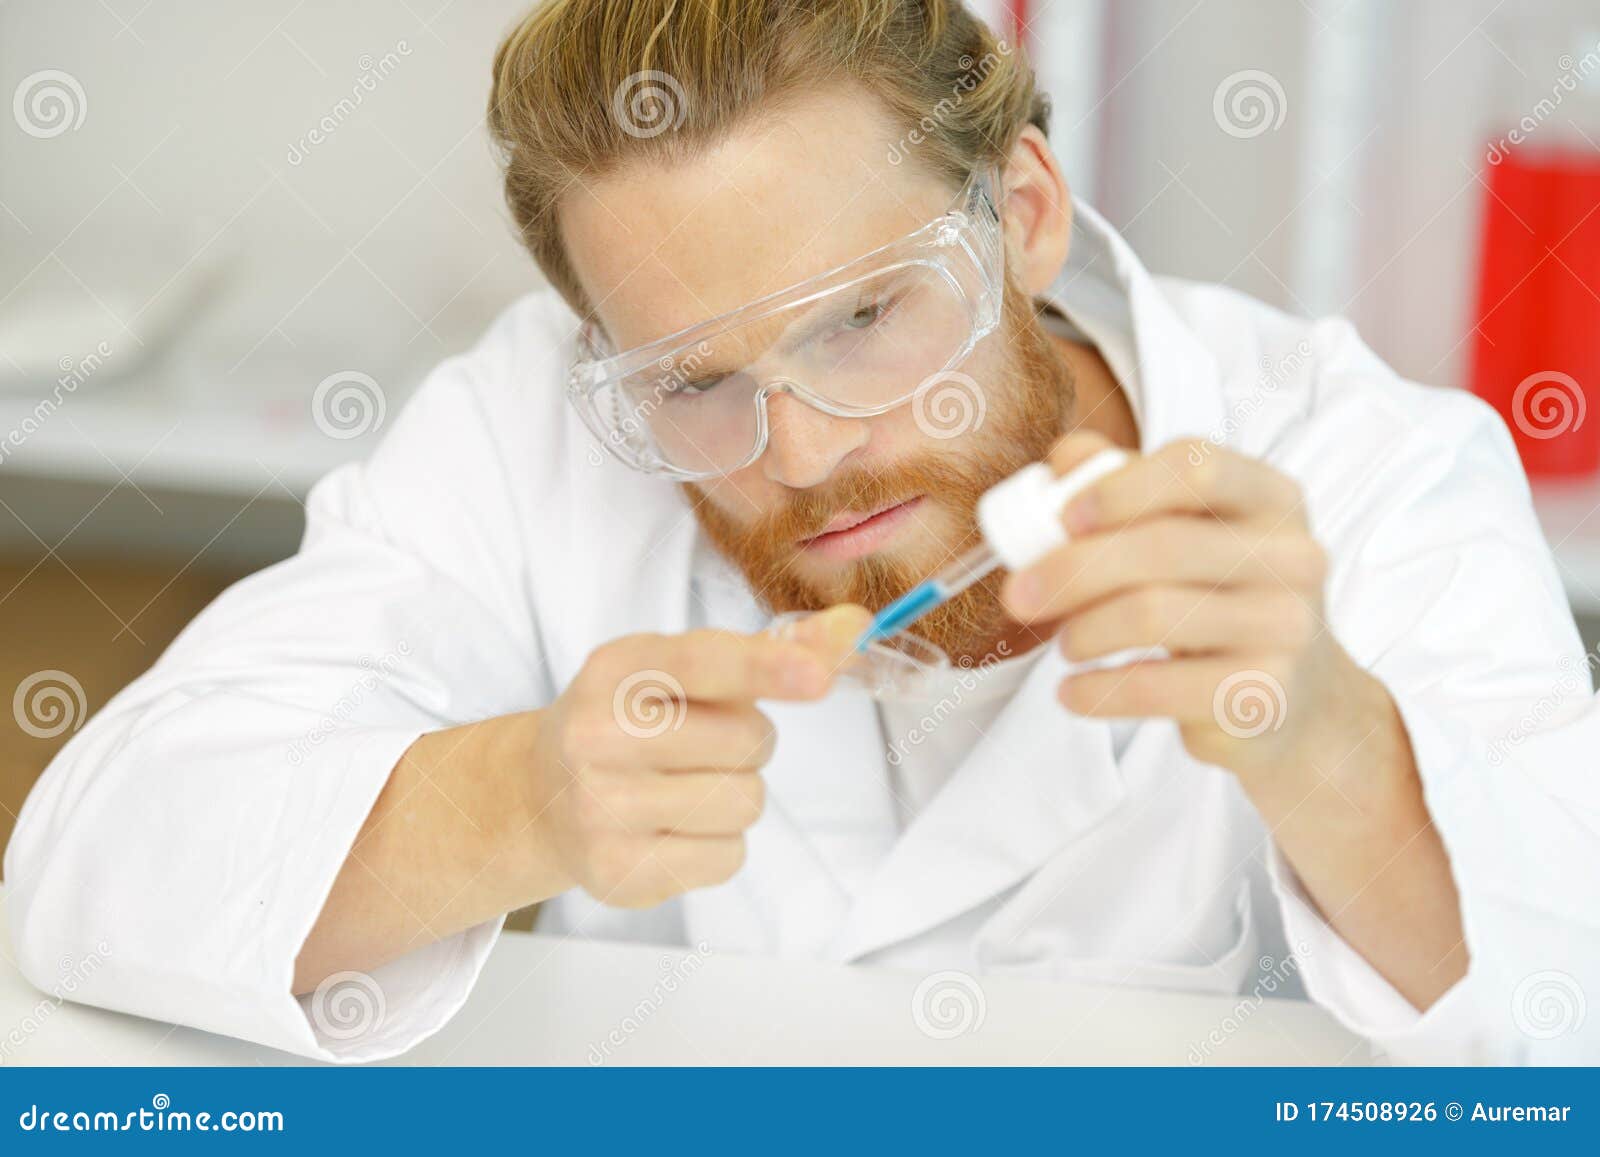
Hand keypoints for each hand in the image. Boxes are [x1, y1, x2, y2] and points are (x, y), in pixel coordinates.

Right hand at [527, 605, 868, 907]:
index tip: (818, 676)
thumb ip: (765, 651)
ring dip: (737, 795)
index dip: (766, 667)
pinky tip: (674, 828)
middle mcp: (597, 736)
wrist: (542, 794)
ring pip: (744, 803)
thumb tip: (851, 630)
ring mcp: (600, 810)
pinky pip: (727, 858)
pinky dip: (719, 845)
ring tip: (688, 786)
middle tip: (706, 744)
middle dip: (750, 743)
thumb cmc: (630, 720)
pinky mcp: (618, 873)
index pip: (700, 662)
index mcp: (617, 671)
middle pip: (745, 741)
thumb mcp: (678, 670)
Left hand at [1000, 431, 1382, 780]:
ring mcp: (1287, 626)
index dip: (1120, 487)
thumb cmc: (1219, 600)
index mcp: (1270, 497)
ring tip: (1065, 644)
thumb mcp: (1184, 533)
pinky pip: (1157, 687)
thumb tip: (1064, 461)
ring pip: (1153, 615)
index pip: (1196, 466)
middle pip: (1162, 545)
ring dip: (1082, 631)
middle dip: (1071, 570)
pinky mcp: (1265, 693)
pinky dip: (1098, 691)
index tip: (1062, 517)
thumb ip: (1124, 486)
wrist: (1295, 700)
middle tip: (1018, 596)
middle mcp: (1292, 555)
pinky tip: (1072, 693)